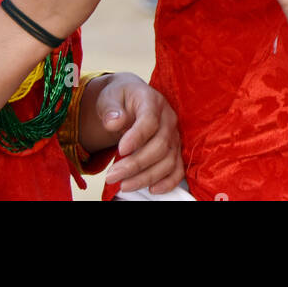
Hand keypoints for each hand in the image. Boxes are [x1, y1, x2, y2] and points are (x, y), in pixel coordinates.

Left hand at [84, 74, 183, 193]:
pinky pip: (178, 169)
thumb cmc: (119, 99)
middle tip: (111, 176)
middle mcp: (168, 118)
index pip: (150, 120)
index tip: (120, 150)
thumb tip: (114, 122)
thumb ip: (110, 108)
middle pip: (160, 145)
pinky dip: (168, 182)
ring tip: (123, 186)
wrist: (130, 99)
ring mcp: (174, 135)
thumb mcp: (109, 97)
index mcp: (152, 100)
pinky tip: (152, 189)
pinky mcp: (175, 149)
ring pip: (169, 160)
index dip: (137, 137)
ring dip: (147, 177)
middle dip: (136, 164)